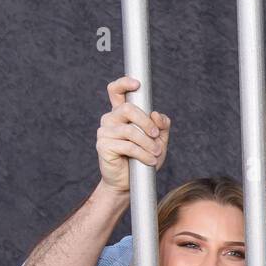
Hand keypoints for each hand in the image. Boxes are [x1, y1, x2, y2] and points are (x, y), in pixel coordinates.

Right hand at [97, 76, 170, 193]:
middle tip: (156, 135)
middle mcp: (110, 119)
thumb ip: (162, 126)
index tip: (138, 84)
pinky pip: (127, 146)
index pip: (117, 91)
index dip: (124, 83)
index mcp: (121, 113)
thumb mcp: (158, 141)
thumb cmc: (144, 159)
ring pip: (130, 130)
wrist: (130, 182)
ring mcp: (105, 131)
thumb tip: (157, 115)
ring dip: (148, 143)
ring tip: (156, 153)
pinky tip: (150, 161)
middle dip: (146, 122)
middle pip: (128, 109)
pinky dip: (142, 154)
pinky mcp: (103, 145)